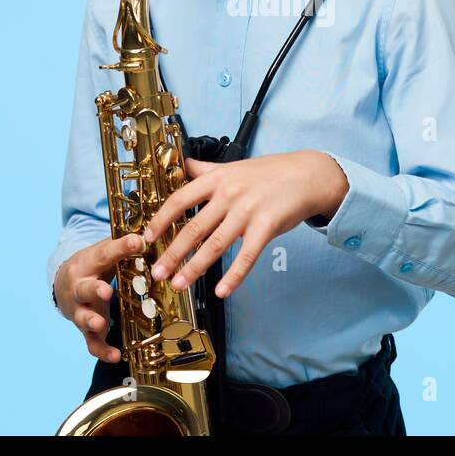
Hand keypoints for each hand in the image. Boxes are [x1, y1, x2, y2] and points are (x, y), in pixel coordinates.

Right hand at [54, 232, 148, 362]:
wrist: (63, 284)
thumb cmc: (91, 266)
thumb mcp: (102, 252)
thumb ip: (122, 247)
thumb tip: (147, 236)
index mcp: (87, 264)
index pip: (105, 254)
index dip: (121, 248)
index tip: (138, 242)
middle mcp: (80, 287)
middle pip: (85, 289)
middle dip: (95, 291)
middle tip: (106, 291)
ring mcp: (80, 309)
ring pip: (83, 317)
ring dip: (92, 321)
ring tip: (100, 324)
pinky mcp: (84, 328)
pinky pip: (91, 342)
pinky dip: (102, 350)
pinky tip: (115, 355)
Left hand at [141, 150, 348, 299]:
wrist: (307, 175)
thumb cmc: (269, 172)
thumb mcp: (234, 165)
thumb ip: (206, 169)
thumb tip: (183, 165)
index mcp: (217, 179)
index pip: (180, 200)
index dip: (161, 220)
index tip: (147, 238)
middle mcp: (229, 194)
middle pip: (194, 228)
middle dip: (172, 253)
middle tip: (157, 272)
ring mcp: (248, 211)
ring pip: (215, 245)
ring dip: (194, 268)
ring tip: (179, 284)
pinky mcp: (267, 227)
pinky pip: (247, 256)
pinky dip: (233, 276)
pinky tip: (221, 290)